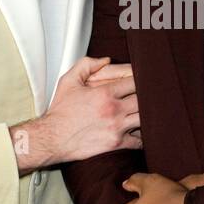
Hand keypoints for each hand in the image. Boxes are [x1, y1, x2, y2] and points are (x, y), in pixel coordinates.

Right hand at [10, 56, 139, 173]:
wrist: (52, 138)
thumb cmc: (60, 112)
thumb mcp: (68, 81)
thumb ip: (86, 65)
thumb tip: (105, 60)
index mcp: (104, 93)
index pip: (135, 81)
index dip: (141, 79)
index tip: (143, 80)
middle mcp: (113, 110)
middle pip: (144, 99)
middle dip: (149, 96)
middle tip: (151, 95)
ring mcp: (116, 127)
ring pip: (145, 119)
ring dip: (148, 115)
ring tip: (149, 112)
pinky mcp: (116, 143)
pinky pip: (139, 140)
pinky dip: (143, 136)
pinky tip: (141, 131)